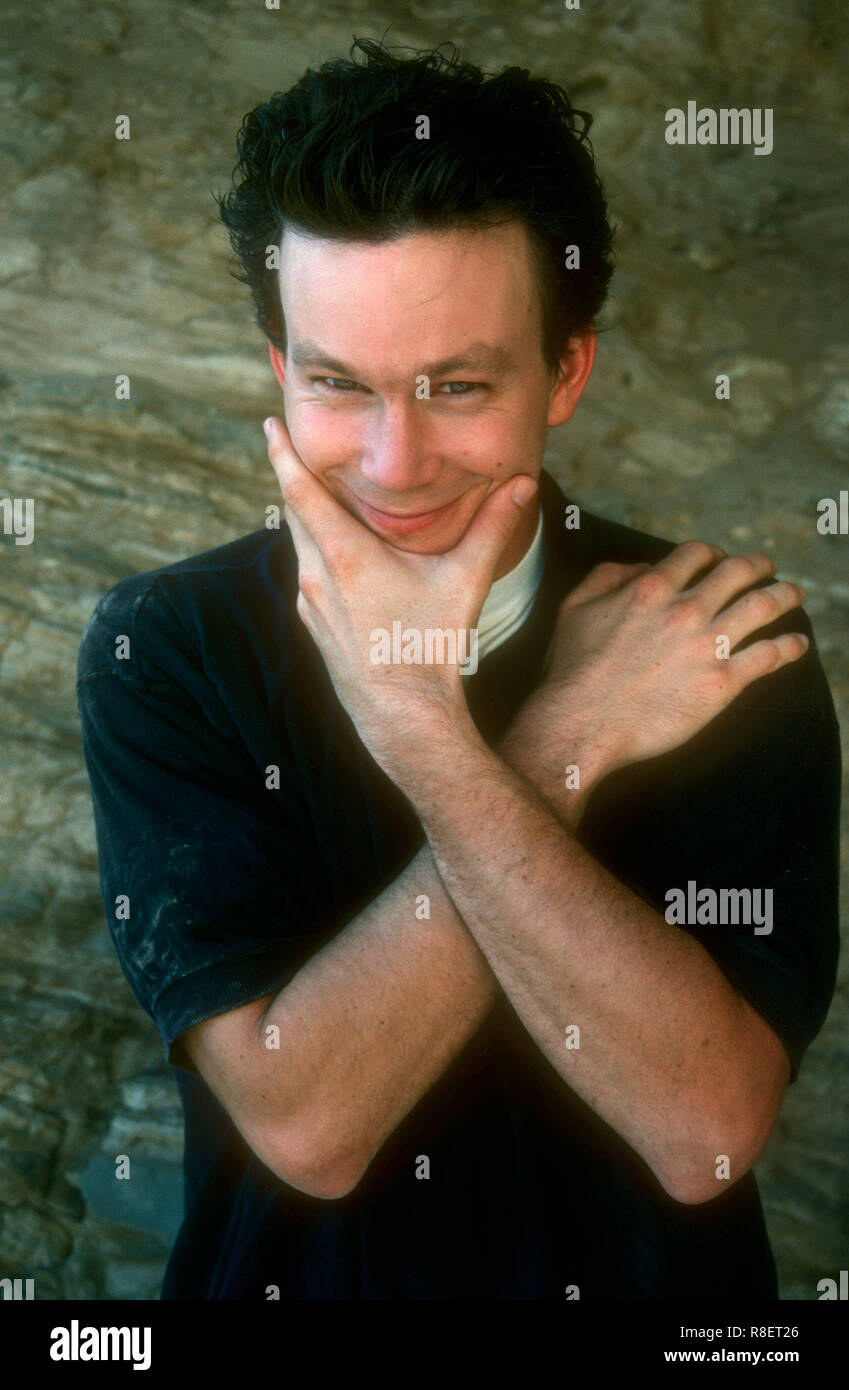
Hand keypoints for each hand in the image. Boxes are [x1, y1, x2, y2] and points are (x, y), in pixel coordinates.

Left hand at [265, 415, 536, 768]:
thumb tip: (524, 483)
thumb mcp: (465, 583)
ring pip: (301, 547)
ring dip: (308, 520)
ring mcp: (312, 605)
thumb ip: (493, 528)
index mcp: (345, 556)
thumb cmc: (430, 649)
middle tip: (290, 446)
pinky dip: (317, 554)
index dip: (282, 453)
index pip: (300, 491)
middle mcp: (318, 577)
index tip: (269, 424)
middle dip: (293, 478)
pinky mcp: (315, 628)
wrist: (403, 718)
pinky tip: (340, 557)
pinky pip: (309, 577)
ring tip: (321, 498)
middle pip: (295, 514)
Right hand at [503, 541, 808, 808]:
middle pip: (739, 573)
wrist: (581, 723)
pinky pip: (769, 656)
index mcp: (651, 588)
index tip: (720, 560)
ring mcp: (707, 646)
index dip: (713, 553)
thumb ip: (607, 576)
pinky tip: (797, 645)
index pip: (697, 554)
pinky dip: (789, 647)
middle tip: (768, 568)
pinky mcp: (722, 682)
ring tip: (793, 594)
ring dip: (785, 595)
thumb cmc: (571, 670)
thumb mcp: (574, 607)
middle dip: (758, 566)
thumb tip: (640, 566)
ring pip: (763, 606)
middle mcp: (685, 610)